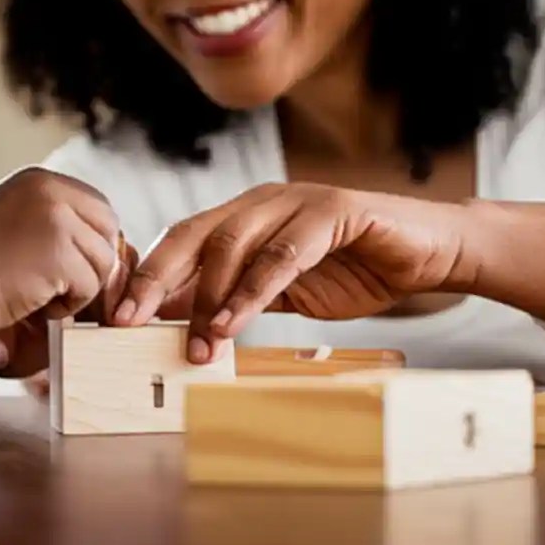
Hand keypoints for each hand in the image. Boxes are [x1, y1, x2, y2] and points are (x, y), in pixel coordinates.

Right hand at [0, 167, 124, 330]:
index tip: (72, 264)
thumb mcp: (13, 218)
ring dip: (79, 286)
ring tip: (44, 295)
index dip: (91, 239)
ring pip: (102, 260)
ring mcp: (57, 220)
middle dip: (94, 261)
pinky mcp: (60, 253)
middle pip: (107, 228)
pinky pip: (90, 285)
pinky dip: (70, 304)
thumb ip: (51, 216)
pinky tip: (40, 304)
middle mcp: (51, 192)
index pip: (96, 205)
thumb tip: (100, 236)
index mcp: (39, 180)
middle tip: (66, 285)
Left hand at [112, 183, 479, 362]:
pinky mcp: (334, 211)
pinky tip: (235, 321)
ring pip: (233, 244)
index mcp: (245, 216)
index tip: (114, 317)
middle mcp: (262, 202)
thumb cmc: (356, 269)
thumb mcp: (284, 291)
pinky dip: (254, 289)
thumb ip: (237, 296)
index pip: (181, 240)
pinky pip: (284, 253)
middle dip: (155, 279)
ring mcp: (296, 201)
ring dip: (209, 298)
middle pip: (193, 233)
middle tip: (128, 322)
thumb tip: (176, 321)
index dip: (145, 275)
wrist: (430, 254)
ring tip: (195, 343)